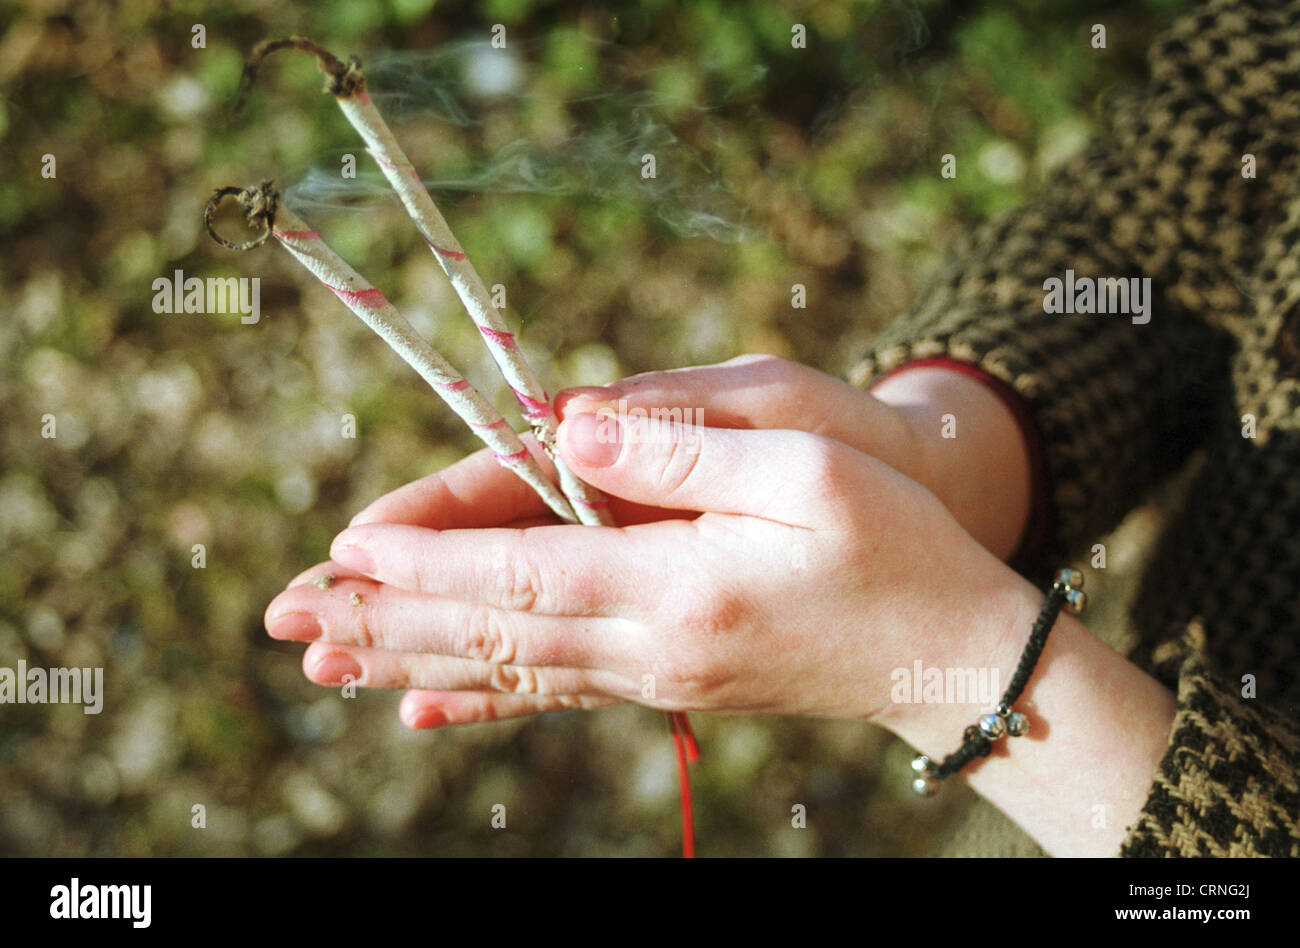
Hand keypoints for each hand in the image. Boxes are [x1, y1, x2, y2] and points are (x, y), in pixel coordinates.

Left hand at [265, 380, 1027, 730]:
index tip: (345, 544)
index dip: (429, 557)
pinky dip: (479, 698)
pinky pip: (551, 695)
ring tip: (328, 662)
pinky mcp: (666, 683)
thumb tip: (566, 425)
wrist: (947, 654)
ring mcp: (656, 676)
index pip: (524, 571)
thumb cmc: (893, 544)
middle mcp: (652, 645)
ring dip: (410, 661)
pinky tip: (425, 710)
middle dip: (384, 618)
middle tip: (289, 617)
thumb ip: (680, 447)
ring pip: (508, 670)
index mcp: (679, 585)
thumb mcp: (808, 468)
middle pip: (493, 631)